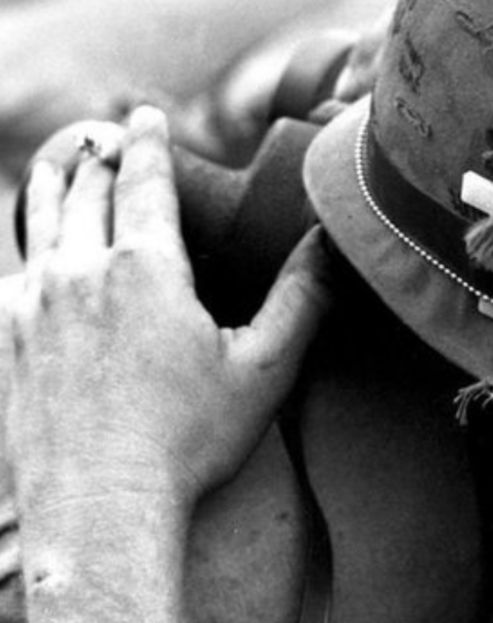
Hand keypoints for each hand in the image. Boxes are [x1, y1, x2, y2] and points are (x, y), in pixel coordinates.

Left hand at [5, 105, 333, 511]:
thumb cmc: (188, 440)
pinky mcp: (8, 341)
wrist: (100, 507)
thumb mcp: (263, 368)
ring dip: (52, 185)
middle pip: (85, 190)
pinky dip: (25, 242)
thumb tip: (330, 243)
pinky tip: (32, 250)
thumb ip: (301, 299)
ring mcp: (34, 305)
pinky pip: (13, 270)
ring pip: (38, 221)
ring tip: (58, 165)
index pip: (145, 181)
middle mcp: (81, 272)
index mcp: (146, 269)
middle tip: (107, 136)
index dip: (148, 141)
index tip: (145, 114)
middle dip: (100, 156)